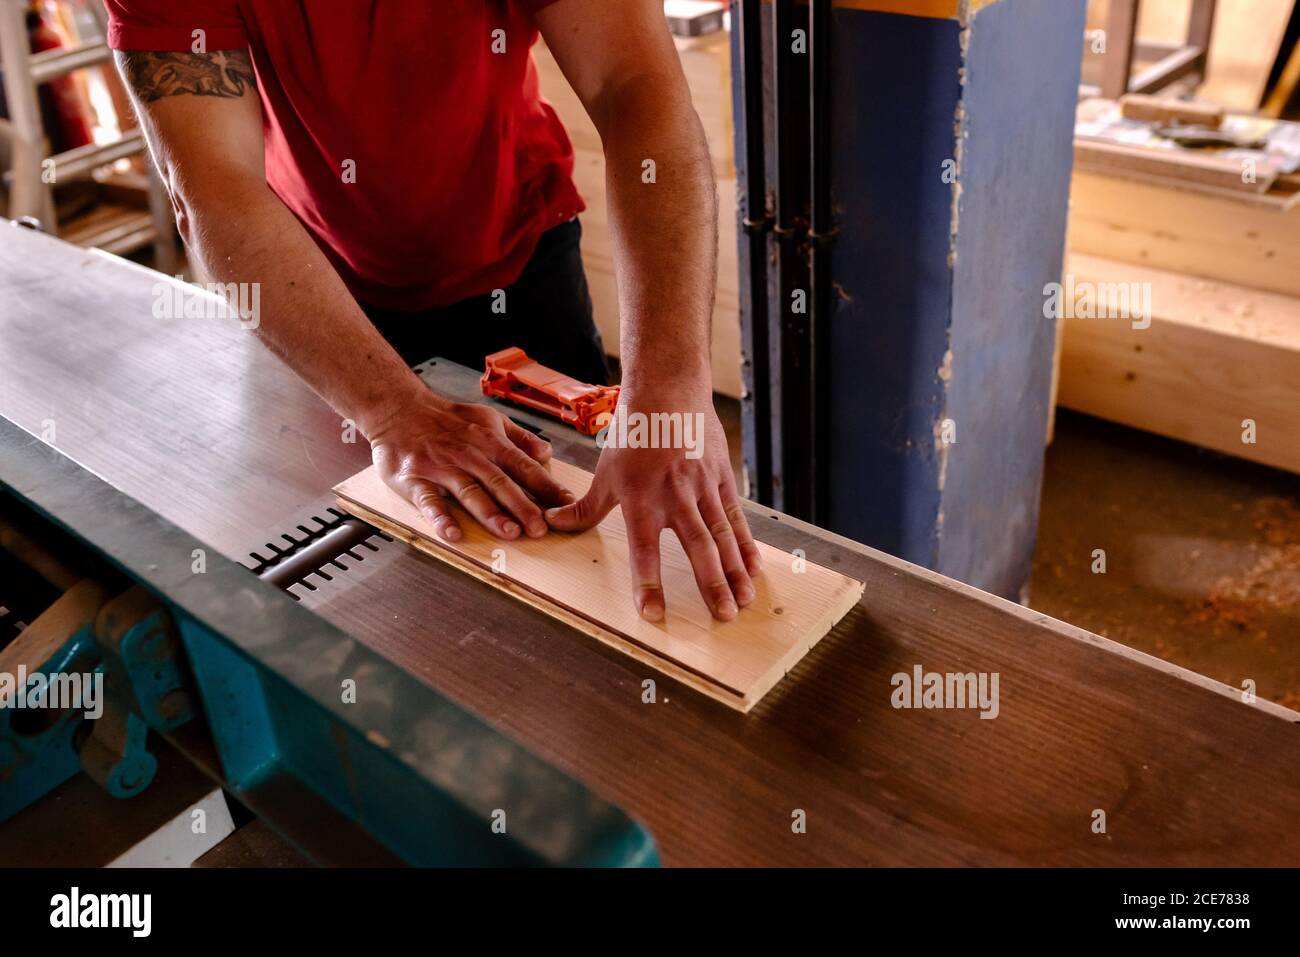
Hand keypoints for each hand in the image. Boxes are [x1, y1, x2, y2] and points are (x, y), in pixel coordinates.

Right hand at [369, 392, 573, 542]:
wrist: (398, 408)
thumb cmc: (446, 418)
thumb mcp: (488, 419)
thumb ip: (519, 438)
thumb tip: (546, 453)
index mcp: (490, 443)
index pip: (524, 467)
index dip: (546, 486)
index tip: (566, 505)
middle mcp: (469, 456)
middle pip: (500, 483)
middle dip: (522, 506)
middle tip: (541, 528)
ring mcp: (442, 468)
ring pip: (470, 493)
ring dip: (490, 514)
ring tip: (509, 532)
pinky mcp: (415, 480)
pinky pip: (428, 501)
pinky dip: (440, 518)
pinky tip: (453, 534)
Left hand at [544, 387, 761, 621]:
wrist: (669, 390)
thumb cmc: (634, 432)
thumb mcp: (605, 471)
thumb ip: (585, 507)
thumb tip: (552, 524)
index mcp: (642, 498)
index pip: (645, 548)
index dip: (648, 582)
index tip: (653, 613)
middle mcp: (675, 496)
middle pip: (697, 547)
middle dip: (711, 584)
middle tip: (723, 616)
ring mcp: (703, 488)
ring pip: (722, 536)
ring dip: (734, 571)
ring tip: (744, 601)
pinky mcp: (722, 480)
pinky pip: (736, 518)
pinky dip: (746, 546)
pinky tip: (754, 570)